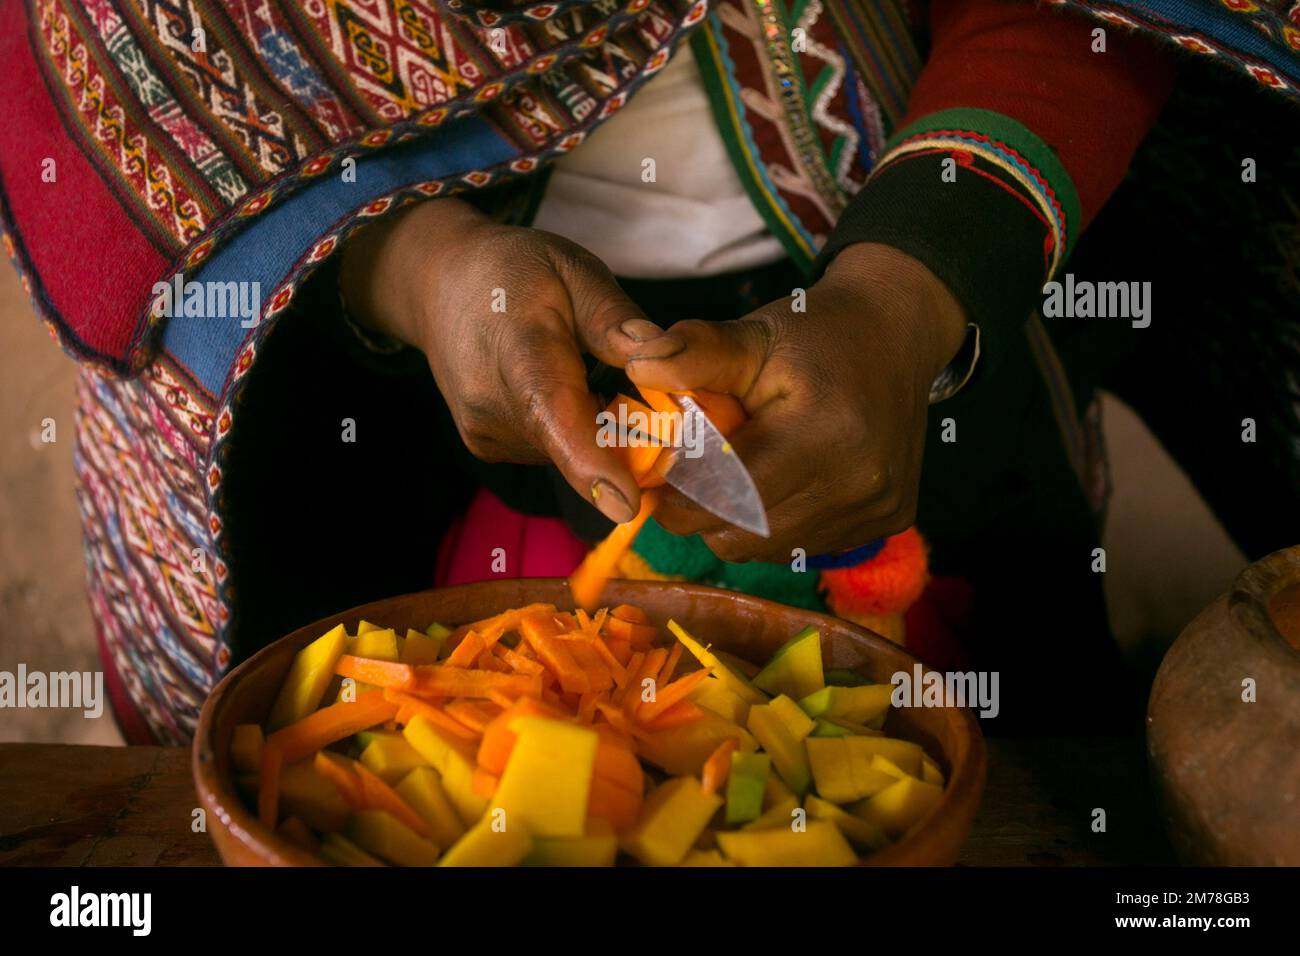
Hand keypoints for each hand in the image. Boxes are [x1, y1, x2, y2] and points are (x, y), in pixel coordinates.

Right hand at [340, 198, 669, 522]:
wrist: (440, 285)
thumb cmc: (515, 272)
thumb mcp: (573, 270)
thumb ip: (614, 319)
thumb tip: (662, 358)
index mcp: (518, 347)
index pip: (551, 411)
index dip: (589, 463)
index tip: (625, 506)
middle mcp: (492, 403)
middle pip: (575, 442)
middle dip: (624, 433)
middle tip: (636, 384)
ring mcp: (486, 432)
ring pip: (568, 450)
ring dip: (595, 426)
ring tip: (582, 372)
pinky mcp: (487, 447)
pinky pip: (552, 450)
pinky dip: (571, 430)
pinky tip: (560, 388)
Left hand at [624, 243, 968, 560]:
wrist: (896, 333)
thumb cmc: (814, 335)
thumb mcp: (752, 334)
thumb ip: (693, 353)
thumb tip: (636, 364)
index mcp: (822, 432)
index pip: (728, 494)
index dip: (680, 497)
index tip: (655, 480)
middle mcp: (857, 480)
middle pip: (745, 532)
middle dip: (701, 515)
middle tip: (684, 484)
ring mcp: (877, 507)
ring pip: (772, 547)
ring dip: (737, 524)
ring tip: (728, 481)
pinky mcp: (889, 520)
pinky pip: (805, 544)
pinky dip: (775, 526)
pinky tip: (774, 487)